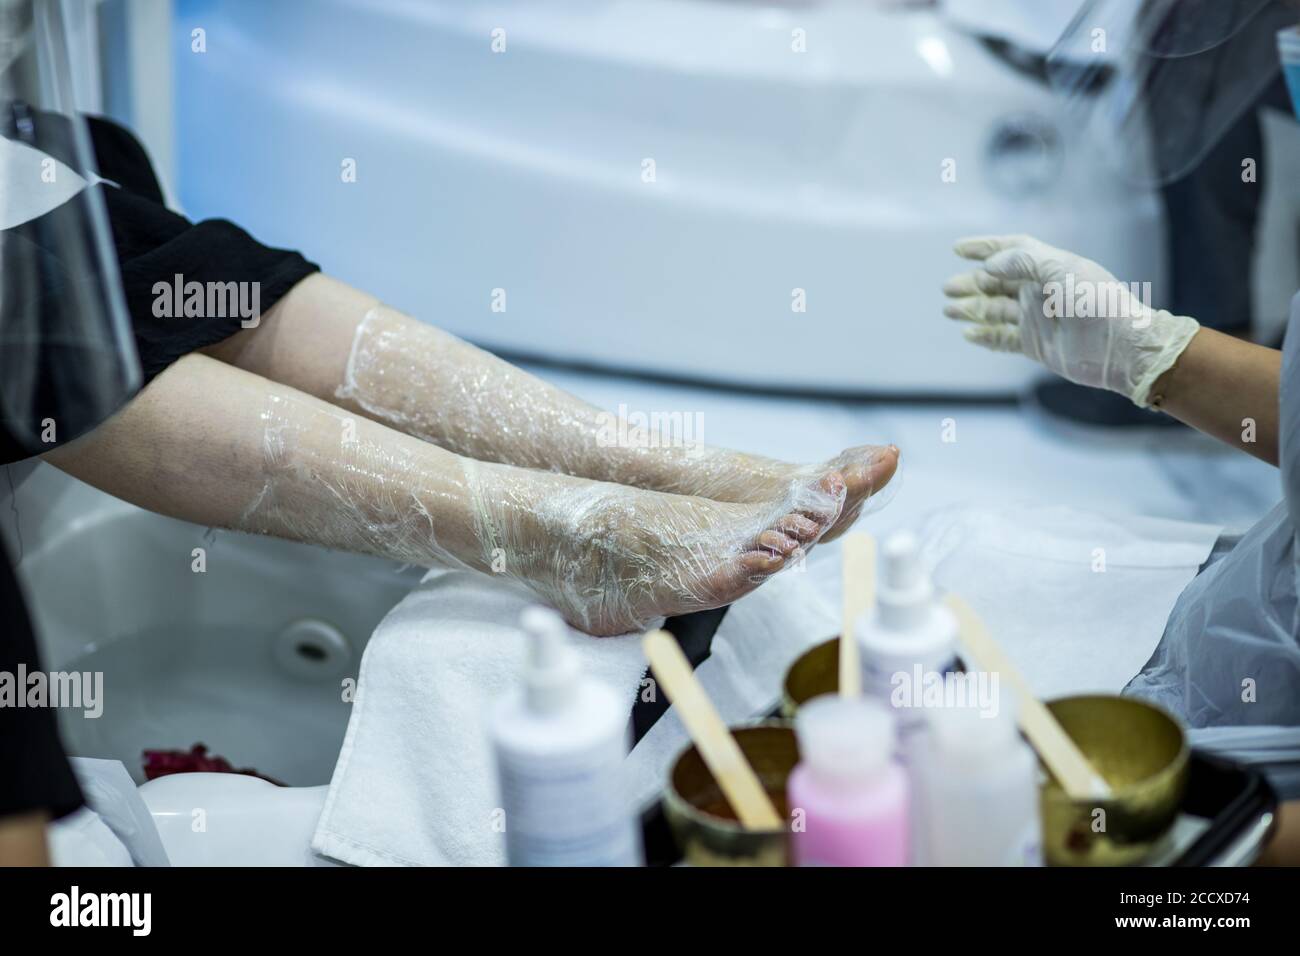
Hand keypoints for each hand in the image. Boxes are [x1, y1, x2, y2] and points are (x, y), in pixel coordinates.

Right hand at [942, 234, 1198, 406]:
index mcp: (1048, 267)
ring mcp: (1036, 319)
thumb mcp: (1062, 270)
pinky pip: (1002, 338)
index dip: (984, 248)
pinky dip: (984, 335)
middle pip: (996, 283)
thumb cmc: (1097, 303)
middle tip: (948, 287)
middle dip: (971, 283)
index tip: (958, 249)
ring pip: (995, 311)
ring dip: (971, 309)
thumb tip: (988, 266)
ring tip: (949, 309)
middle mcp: (1039, 291)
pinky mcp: (1034, 345)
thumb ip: (1023, 261)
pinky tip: (968, 333)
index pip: (1010, 251)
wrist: (1121, 348)